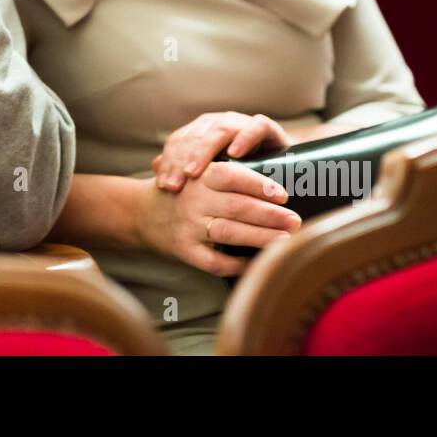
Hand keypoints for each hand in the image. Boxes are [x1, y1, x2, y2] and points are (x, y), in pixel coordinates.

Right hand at [133, 164, 300, 277]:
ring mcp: (188, 227)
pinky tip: (258, 262)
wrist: (141, 212)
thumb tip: (275, 177)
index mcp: (199, 177)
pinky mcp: (185, 250)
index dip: (258, 184)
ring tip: (286, 239)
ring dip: (261, 237)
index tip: (282, 193)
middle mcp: (193, 200)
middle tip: (295, 220)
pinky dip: (239, 264)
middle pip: (237, 206)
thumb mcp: (197, 172)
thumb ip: (227, 173)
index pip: (232, 176)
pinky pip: (216, 262)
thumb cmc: (182, 191)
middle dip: (270, 214)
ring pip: (230, 234)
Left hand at [152, 112, 289, 191]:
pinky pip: (256, 126)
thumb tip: (155, 166)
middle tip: (176, 184)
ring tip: (195, 172)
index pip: (178, 142)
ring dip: (205, 150)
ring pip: (219, 129)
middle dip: (182, 160)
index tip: (164, 187)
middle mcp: (219, 124)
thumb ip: (184, 170)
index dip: (169, 162)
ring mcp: (242, 124)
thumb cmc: (238, 179)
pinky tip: (234, 154)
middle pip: (195, 136)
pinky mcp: (268, 128)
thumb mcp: (210, 179)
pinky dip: (245, 138)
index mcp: (201, 132)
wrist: (280, 173)